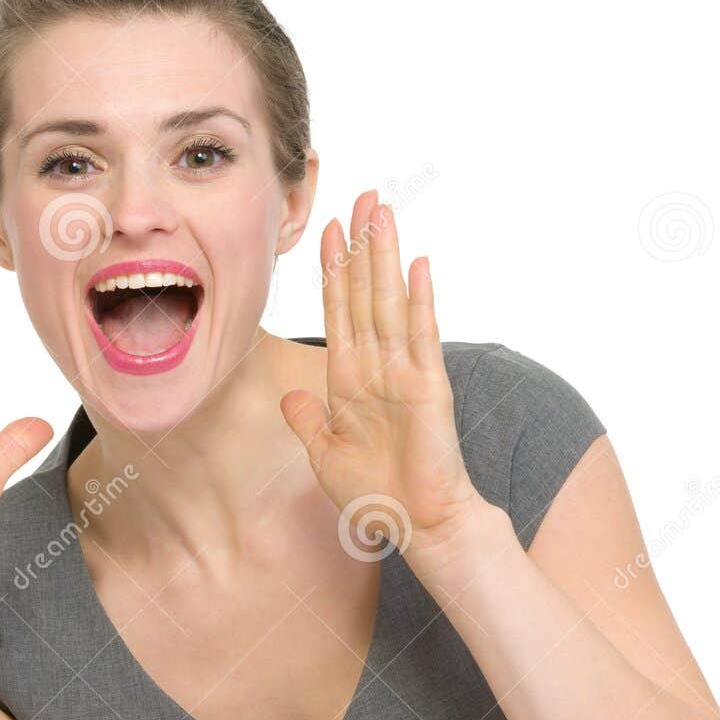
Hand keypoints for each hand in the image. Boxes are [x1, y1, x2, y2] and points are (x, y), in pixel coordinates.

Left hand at [279, 190, 482, 559]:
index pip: (338, 312)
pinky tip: (416, 266)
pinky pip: (421, 336)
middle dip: (360, 246)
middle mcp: (377, 367)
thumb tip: (289, 398)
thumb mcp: (326, 455)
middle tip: (360, 196)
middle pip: (365, 294)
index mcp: (349, 380)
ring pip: (389, 302)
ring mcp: (406, 372)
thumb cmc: (377, 494)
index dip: (332, 271)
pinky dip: (418, 301)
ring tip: (382, 212)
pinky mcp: (429, 386)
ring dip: (385, 257)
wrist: (418, 524)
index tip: (326, 230)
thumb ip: (308, 422)